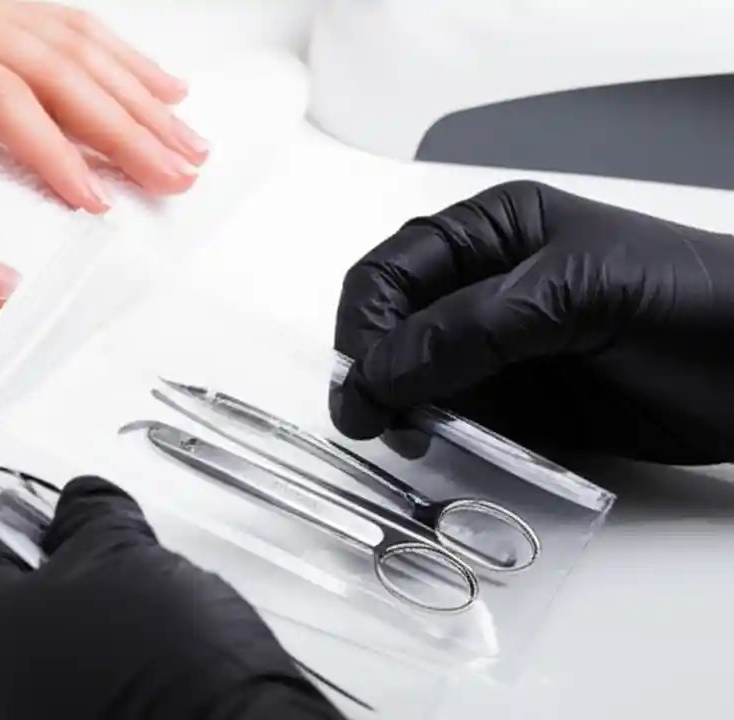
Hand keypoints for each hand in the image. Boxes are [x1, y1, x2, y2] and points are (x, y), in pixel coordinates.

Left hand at [0, 0, 205, 211]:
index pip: (2, 96)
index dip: (54, 151)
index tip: (94, 200)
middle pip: (64, 71)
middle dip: (128, 130)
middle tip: (176, 177)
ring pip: (81, 46)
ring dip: (140, 97)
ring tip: (187, 142)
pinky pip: (71, 21)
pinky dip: (122, 55)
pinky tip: (157, 83)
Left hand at [0, 477, 341, 719]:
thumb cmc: (156, 667)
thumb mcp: (125, 556)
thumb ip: (92, 519)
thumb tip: (81, 507)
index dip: (30, 523)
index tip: (66, 516)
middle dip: (56, 589)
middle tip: (116, 571)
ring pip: (30, 673)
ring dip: (76, 647)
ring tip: (144, 637)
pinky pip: (62, 712)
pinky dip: (92, 696)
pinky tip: (147, 688)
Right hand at [332, 180, 733, 464]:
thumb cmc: (697, 301)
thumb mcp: (578, 293)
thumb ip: (474, 328)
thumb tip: (382, 371)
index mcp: (491, 232)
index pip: (389, 274)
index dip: (365, 328)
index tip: (365, 386)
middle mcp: (484, 288)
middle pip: (390, 331)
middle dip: (376, 374)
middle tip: (378, 423)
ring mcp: (502, 351)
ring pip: (416, 384)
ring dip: (408, 414)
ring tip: (422, 440)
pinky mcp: (524, 407)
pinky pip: (459, 424)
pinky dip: (447, 443)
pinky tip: (456, 452)